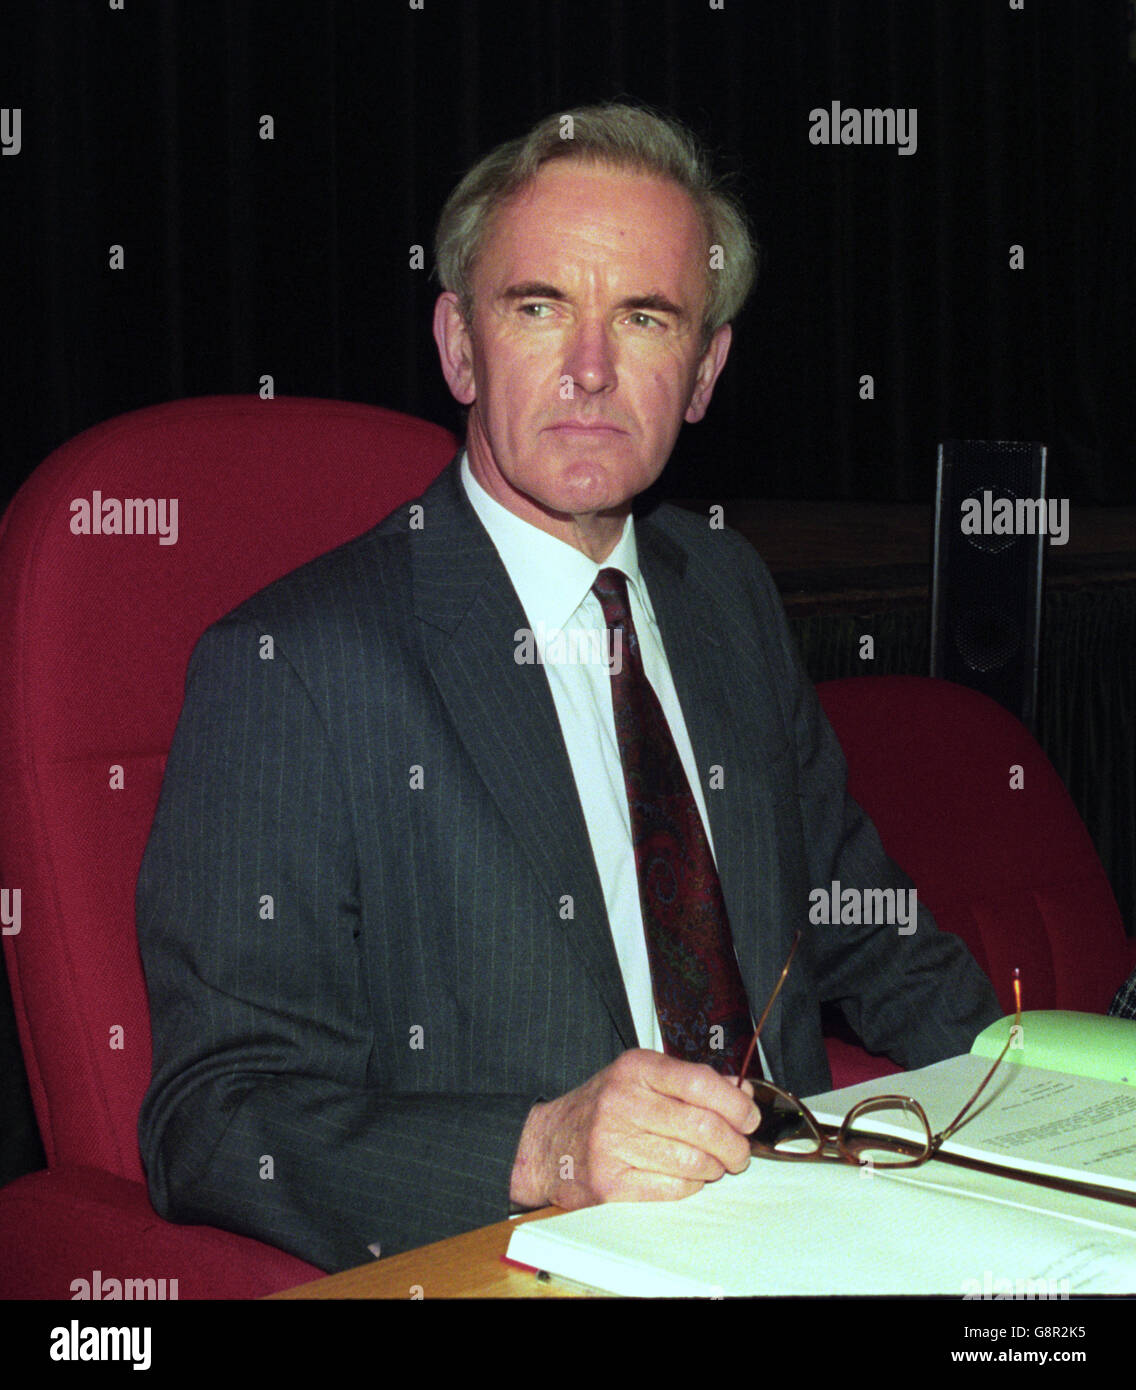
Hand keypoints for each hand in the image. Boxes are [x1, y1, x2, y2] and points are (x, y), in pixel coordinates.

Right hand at [509, 1048, 760, 1210]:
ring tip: (714, 1165)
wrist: (547, 1144)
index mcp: (636, 1069)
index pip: (701, 1082)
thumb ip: (690, 1081)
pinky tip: (688, 1177)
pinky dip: (691, 1185)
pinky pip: (673, 1188)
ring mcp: (614, 1144)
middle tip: (740, 1152)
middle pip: (703, 1127)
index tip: (749, 1117)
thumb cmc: (602, 1108)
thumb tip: (742, 1093)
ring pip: (693, 1162)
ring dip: (715, 1168)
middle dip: (734, 1145)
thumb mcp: (641, 1078)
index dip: (736, 1104)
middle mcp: (623, 1102)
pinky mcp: (611, 1184)